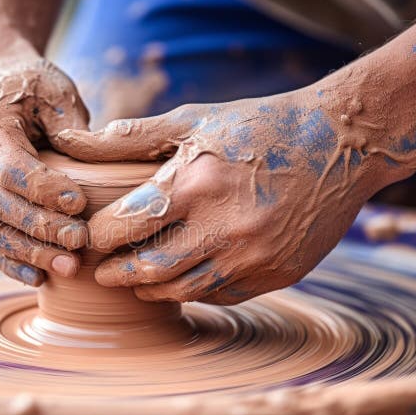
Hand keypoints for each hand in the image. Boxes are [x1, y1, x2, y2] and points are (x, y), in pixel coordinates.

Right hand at [0, 56, 90, 285]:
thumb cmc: (30, 88)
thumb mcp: (54, 90)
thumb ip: (70, 123)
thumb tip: (91, 163)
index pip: (10, 168)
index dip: (44, 190)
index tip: (79, 204)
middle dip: (41, 230)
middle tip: (79, 243)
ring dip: (28, 254)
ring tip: (67, 268)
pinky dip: (10, 262)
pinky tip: (39, 277)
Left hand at [56, 89, 389, 303]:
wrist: (342, 144)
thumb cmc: (259, 125)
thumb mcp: (194, 120)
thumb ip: (131, 137)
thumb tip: (73, 142)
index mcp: (196, 185)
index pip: (123, 228)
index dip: (97, 236)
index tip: (89, 235)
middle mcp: (225, 228)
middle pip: (147, 271)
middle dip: (115, 274)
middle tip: (102, 270)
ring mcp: (255, 257)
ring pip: (182, 291)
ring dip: (150, 287)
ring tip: (137, 276)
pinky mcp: (278, 274)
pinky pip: (221, 294)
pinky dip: (194, 287)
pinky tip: (185, 273)